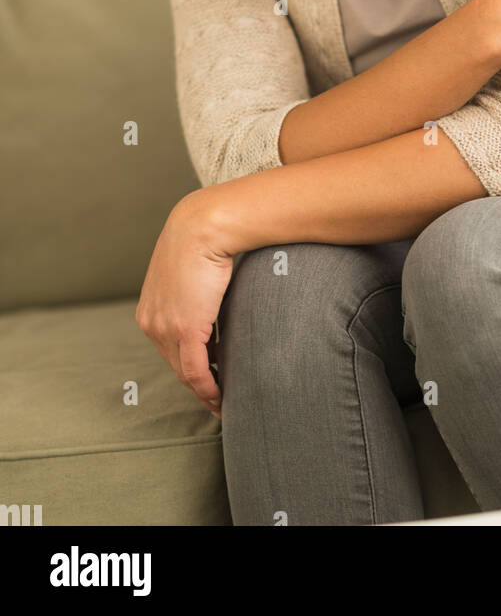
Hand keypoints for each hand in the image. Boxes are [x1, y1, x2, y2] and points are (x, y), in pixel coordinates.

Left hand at [135, 191, 232, 418]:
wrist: (204, 225)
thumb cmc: (203, 238)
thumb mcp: (190, 268)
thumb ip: (193, 290)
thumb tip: (212, 298)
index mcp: (149, 309)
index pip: (169, 348)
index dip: (189, 366)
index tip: (208, 377)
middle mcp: (152, 323)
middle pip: (175, 364)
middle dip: (196, 384)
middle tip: (217, 399)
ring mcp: (166, 329)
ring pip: (185, 372)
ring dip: (204, 391)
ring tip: (222, 402)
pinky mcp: (186, 330)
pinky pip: (197, 371)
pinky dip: (209, 389)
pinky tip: (222, 397)